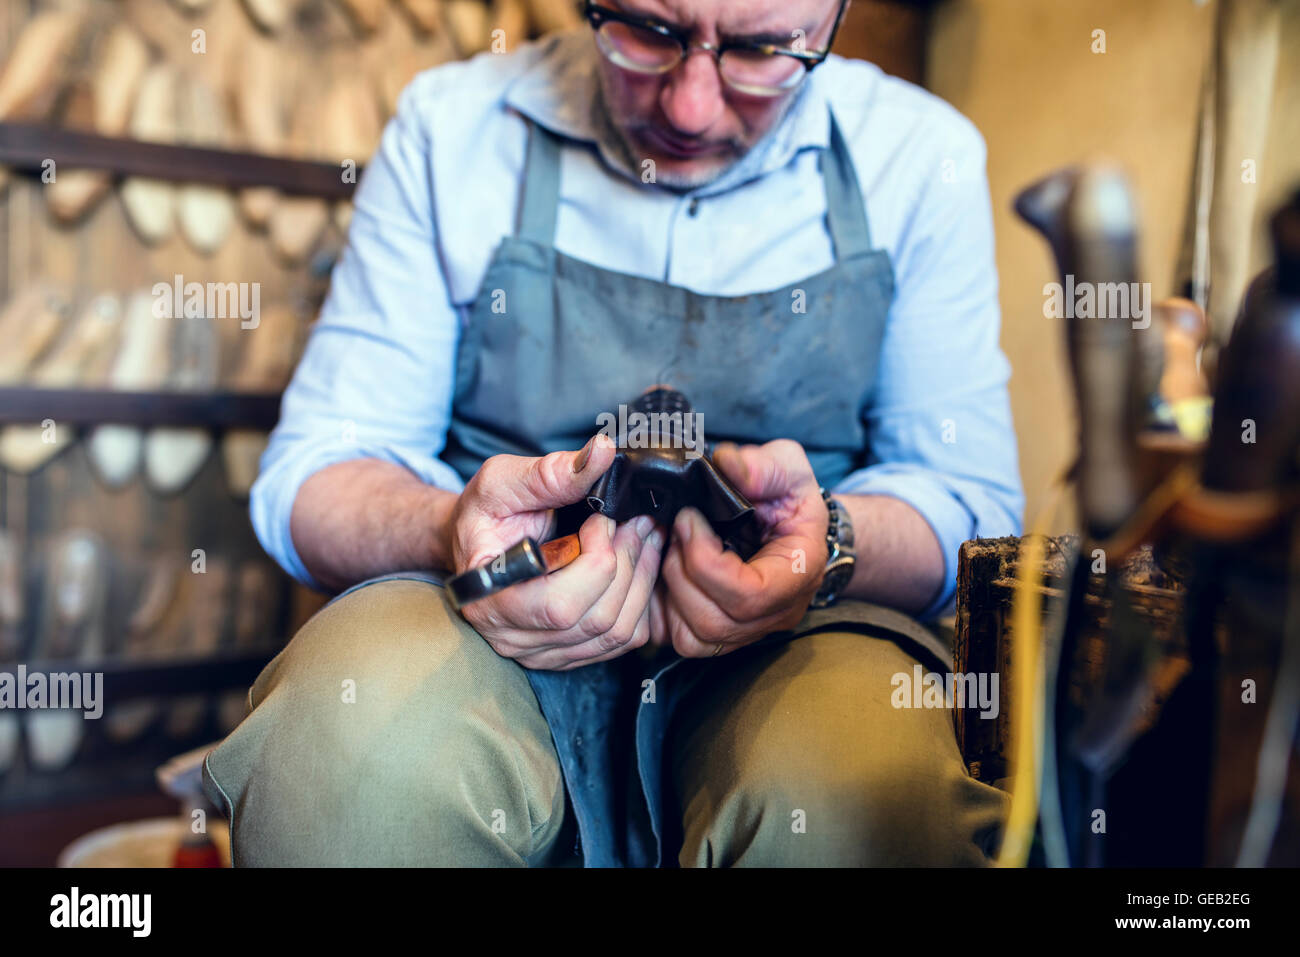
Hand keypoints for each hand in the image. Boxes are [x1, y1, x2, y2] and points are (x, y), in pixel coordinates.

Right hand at [447, 434, 665, 670]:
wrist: (479, 541)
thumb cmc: (484, 513)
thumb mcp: (502, 481)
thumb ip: (550, 472)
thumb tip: (602, 453)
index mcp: (489, 600)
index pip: (559, 606)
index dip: (595, 561)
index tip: (600, 518)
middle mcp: (513, 637)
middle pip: (595, 619)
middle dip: (626, 562)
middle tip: (635, 520)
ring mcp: (542, 652)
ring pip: (616, 632)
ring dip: (641, 578)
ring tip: (643, 534)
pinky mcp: (569, 652)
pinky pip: (623, 639)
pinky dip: (641, 599)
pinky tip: (639, 562)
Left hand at [660, 439, 828, 657]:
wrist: (789, 522)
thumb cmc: (789, 496)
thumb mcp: (787, 466)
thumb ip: (762, 466)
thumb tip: (727, 466)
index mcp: (798, 575)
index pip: (749, 595)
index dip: (706, 560)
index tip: (689, 518)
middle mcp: (774, 614)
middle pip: (714, 622)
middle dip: (680, 572)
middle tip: (674, 530)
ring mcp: (746, 631)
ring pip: (692, 637)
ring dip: (667, 590)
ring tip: (670, 548)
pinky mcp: (718, 635)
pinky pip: (677, 638)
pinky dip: (661, 607)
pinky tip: (664, 569)